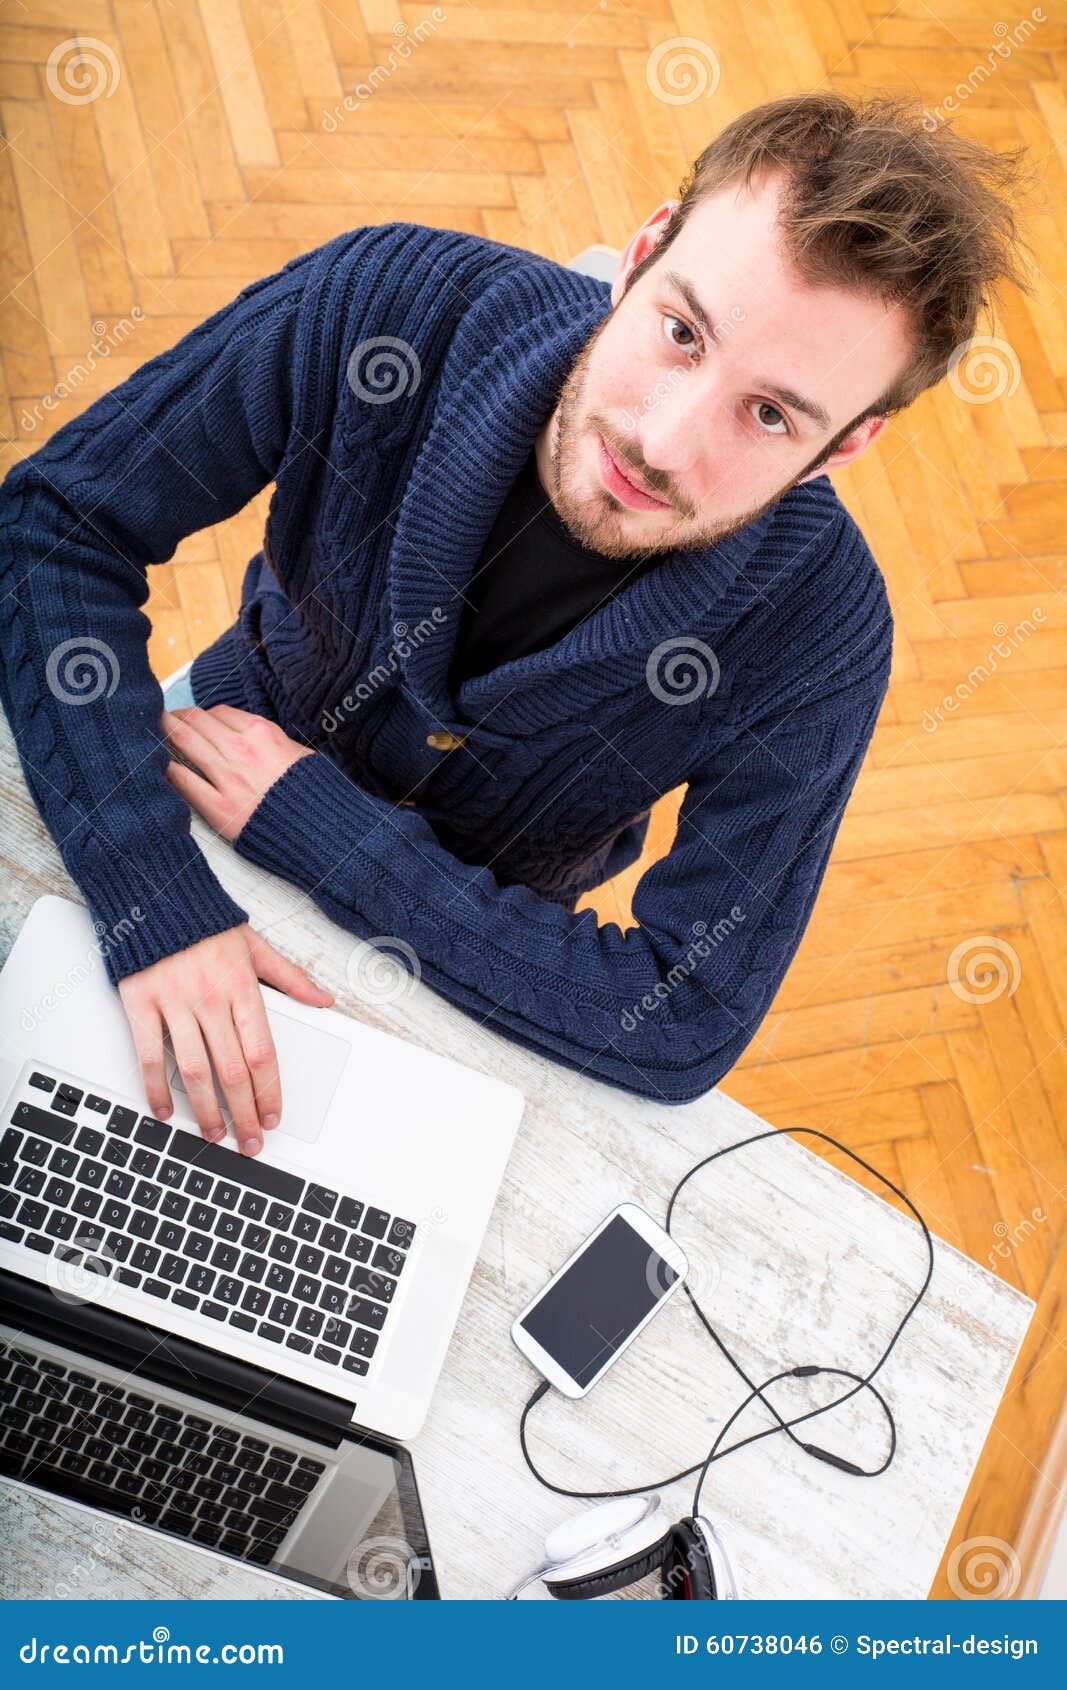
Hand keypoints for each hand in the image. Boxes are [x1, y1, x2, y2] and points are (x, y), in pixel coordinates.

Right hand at [117, 924, 332, 1155]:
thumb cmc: (205, 923)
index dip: (269, 1091)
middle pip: (232, 1071)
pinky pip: (150, 1055)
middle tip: (250, 1141)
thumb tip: (325, 1000)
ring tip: (215, 1133)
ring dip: (206, 1110)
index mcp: (243, 988)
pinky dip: (156, 1088)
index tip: (273, 1116)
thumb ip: (291, 978)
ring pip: (194, 1071)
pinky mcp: (141, 1004)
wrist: (155, 893)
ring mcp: (174, 1004)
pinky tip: (164, 1110)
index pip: (262, 1053)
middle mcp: (210, 999)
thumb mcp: (256, 945)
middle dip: (244, 1113)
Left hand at [162, 703, 312, 840]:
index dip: (203, 714)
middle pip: (197, 721)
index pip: (221, 713)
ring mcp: (228, 778)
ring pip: (185, 742)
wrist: (322, 833)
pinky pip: (183, 781)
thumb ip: (277, 744)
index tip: (194, 719)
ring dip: (164, 733)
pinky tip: (157, 766)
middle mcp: (242, 749)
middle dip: (176, 716)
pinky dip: (167, 769)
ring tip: (152, 733)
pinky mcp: (219, 807)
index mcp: (263, 733)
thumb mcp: (303, 757)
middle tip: (162, 718)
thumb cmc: (317, 796)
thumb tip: (259, 739)